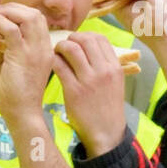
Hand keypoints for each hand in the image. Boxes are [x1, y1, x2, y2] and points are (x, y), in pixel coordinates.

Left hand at [0, 2, 54, 122]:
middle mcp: (44, 47)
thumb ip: (3, 50)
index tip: (2, 13)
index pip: (38, 21)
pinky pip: (11, 29)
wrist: (22, 114)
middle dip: (14, 8)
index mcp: (44, 49)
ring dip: (8, 11)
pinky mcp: (23, 56)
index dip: (20, 13)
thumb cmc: (14, 96)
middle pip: (35, 14)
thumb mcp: (9, 67)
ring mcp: (36, 51)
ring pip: (28, 16)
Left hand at [53, 31, 126, 155]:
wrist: (106, 132)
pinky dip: (53, 61)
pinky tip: (51, 65)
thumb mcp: (114, 83)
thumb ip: (104, 66)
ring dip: (60, 47)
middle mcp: (104, 71)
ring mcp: (89, 80)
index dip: (85, 35)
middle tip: (63, 45)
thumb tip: (88, 49)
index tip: (77, 40)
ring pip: (72, 49)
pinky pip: (60, 66)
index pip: (100, 38)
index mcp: (115, 67)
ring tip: (56, 53)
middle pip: (85, 39)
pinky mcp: (74, 91)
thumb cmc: (106, 107)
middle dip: (71, 38)